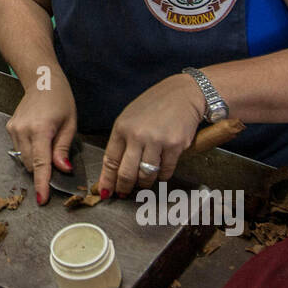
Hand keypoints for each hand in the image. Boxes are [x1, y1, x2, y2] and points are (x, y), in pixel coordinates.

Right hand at [5, 76, 77, 205]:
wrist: (41, 80)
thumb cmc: (61, 100)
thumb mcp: (70, 123)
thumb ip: (64, 148)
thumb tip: (62, 169)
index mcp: (41, 129)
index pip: (40, 163)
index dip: (42, 183)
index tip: (42, 200)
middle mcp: (23, 130)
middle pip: (31, 164)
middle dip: (43, 171)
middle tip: (57, 163)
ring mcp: (13, 129)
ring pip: (24, 159)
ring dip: (36, 161)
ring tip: (48, 144)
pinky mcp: (10, 128)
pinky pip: (20, 149)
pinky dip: (30, 151)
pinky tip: (38, 138)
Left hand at [98, 73, 205, 197]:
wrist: (183, 94)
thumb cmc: (155, 105)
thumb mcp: (131, 117)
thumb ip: (122, 141)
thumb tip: (114, 168)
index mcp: (122, 127)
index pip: (110, 160)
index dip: (107, 180)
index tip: (105, 191)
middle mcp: (137, 135)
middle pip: (126, 173)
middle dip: (124, 187)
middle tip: (124, 193)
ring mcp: (157, 141)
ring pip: (146, 175)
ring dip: (144, 183)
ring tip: (144, 182)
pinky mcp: (175, 146)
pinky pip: (165, 171)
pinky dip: (162, 175)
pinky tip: (161, 170)